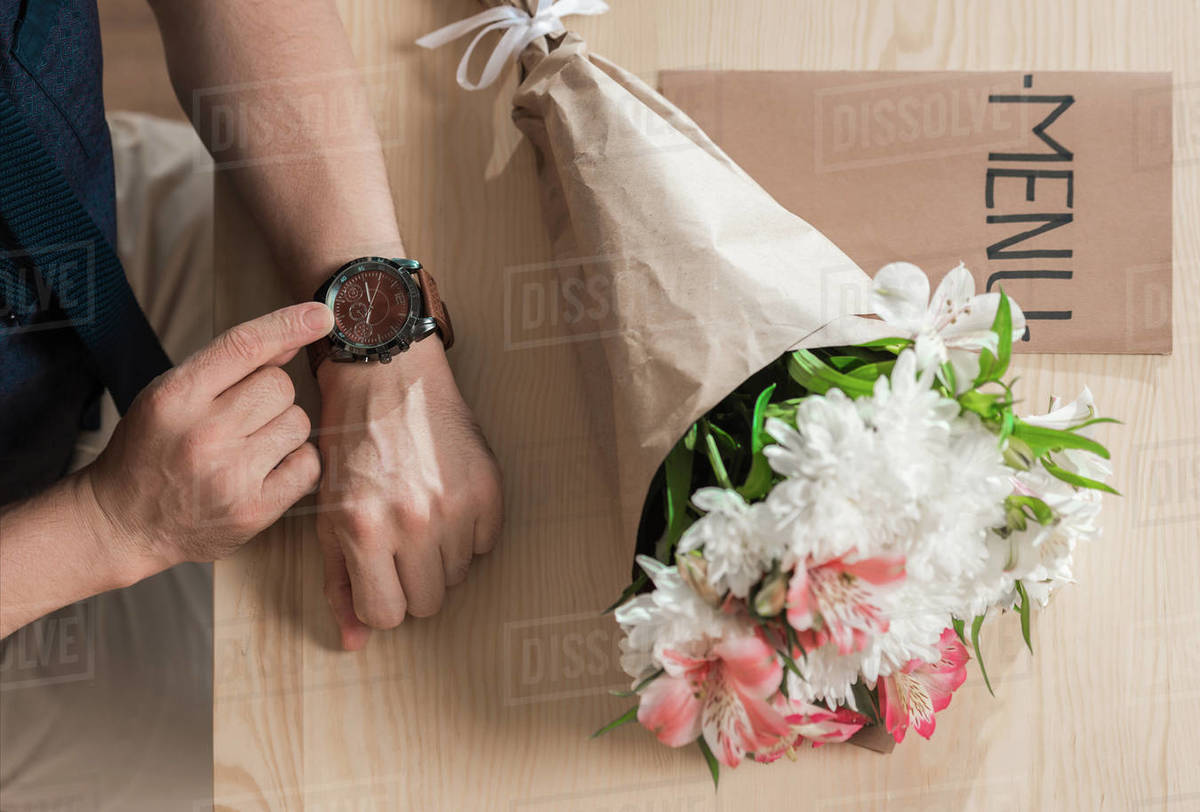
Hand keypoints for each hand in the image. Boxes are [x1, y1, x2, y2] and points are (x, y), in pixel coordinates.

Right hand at [82, 302, 334, 568]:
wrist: (123, 525)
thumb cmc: (149, 452)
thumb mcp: (168, 397)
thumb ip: (226, 366)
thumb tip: (291, 335)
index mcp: (174, 398)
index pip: (244, 346)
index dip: (287, 324)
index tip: (321, 314)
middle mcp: (203, 435)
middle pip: (280, 385)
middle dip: (269, 396)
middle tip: (238, 418)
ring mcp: (231, 476)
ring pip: (298, 421)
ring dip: (282, 429)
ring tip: (246, 448)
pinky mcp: (254, 510)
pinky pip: (309, 463)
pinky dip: (296, 463)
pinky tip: (265, 470)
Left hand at [314, 339, 502, 649]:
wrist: (389, 378)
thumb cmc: (349, 445)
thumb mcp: (327, 512)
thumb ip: (339, 583)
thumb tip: (354, 645)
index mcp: (363, 530)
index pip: (386, 615)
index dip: (382, 600)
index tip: (379, 575)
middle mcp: (412, 521)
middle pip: (428, 603)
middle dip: (413, 582)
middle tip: (401, 544)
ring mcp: (455, 505)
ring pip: (457, 576)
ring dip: (441, 555)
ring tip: (421, 511)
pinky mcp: (487, 489)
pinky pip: (486, 543)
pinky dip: (469, 530)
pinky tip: (446, 496)